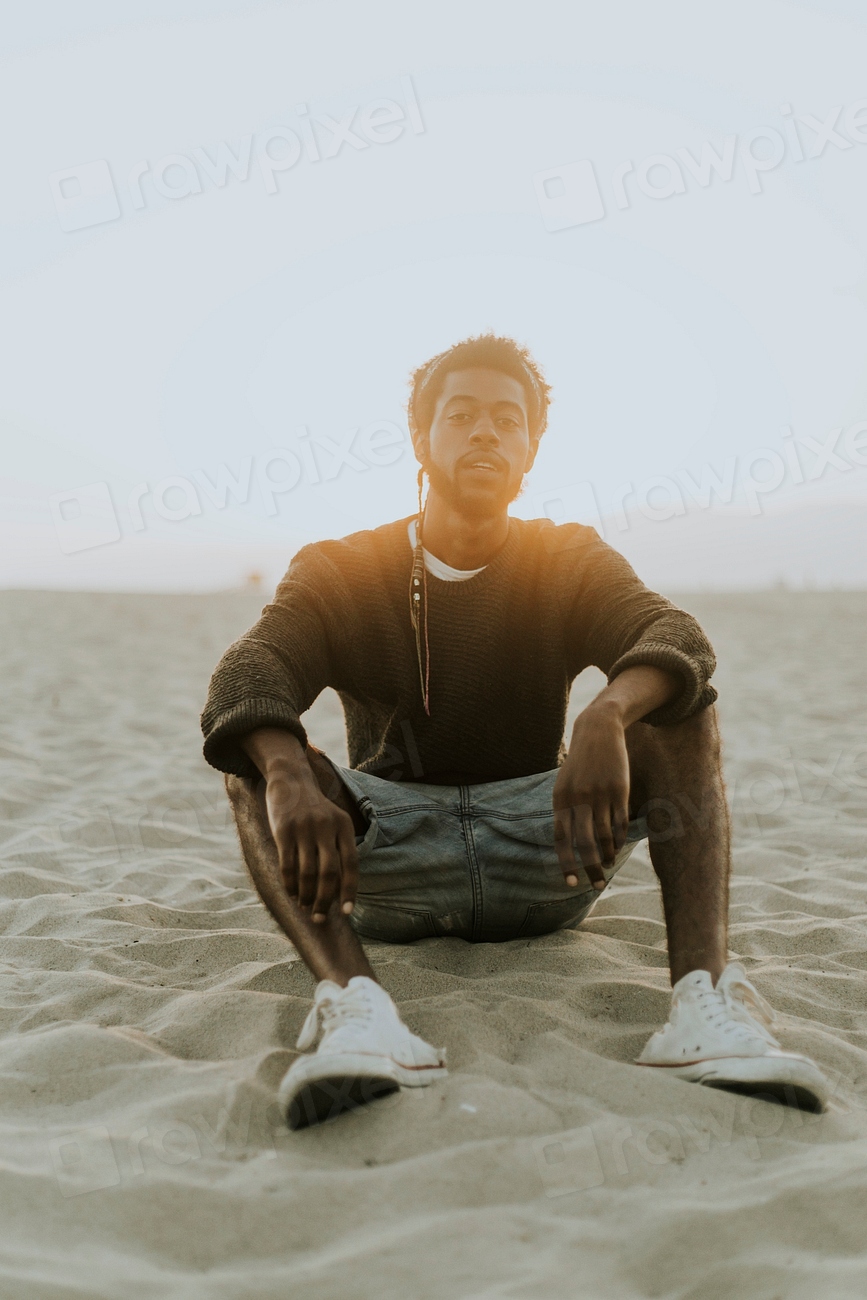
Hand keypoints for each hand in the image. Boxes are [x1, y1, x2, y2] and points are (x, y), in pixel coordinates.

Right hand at [263, 770, 359, 922]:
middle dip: (325, 900)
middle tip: (320, 917)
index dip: (350, 890)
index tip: (347, 912)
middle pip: (330, 872)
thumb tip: (340, 890)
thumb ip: (339, 849)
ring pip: (308, 872)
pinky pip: (287, 865)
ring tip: (306, 907)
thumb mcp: (335, 821)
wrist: (290, 780)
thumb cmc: (315, 810)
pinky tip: (292, 894)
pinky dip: (290, 884)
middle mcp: (326, 826)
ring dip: (307, 896)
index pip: (351, 864)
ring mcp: (304, 827)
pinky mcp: (283, 830)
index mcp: (344, 825)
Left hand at [553, 699, 630, 891]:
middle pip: (584, 843)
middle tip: (596, 886)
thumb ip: (564, 811)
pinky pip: (620, 822)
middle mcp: (578, 799)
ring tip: (608, 865)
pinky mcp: (619, 790)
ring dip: (607, 855)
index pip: (560, 839)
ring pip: (604, 836)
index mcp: (560, 799)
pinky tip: (618, 847)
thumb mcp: (564, 784)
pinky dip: (619, 839)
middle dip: (590, 868)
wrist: (598, 731)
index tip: (571, 883)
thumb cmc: (580, 763)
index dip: (565, 862)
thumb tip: (567, 844)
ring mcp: (600, 795)